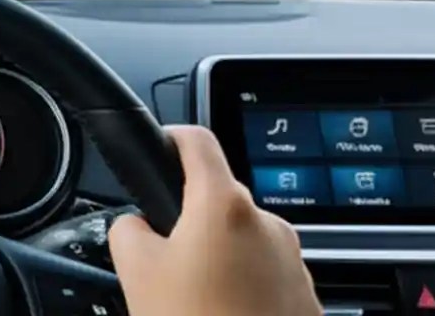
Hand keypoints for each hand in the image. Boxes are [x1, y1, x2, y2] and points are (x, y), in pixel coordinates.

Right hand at [108, 125, 321, 315]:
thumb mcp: (134, 272)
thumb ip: (129, 230)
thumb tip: (137, 226)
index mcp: (222, 205)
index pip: (196, 141)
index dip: (172, 137)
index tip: (162, 145)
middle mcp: (267, 224)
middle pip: (219, 198)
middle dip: (191, 219)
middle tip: (165, 257)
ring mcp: (293, 261)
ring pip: (243, 239)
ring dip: (219, 256)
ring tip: (194, 298)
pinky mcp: (306, 297)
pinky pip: (265, 274)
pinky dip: (242, 285)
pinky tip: (221, 314)